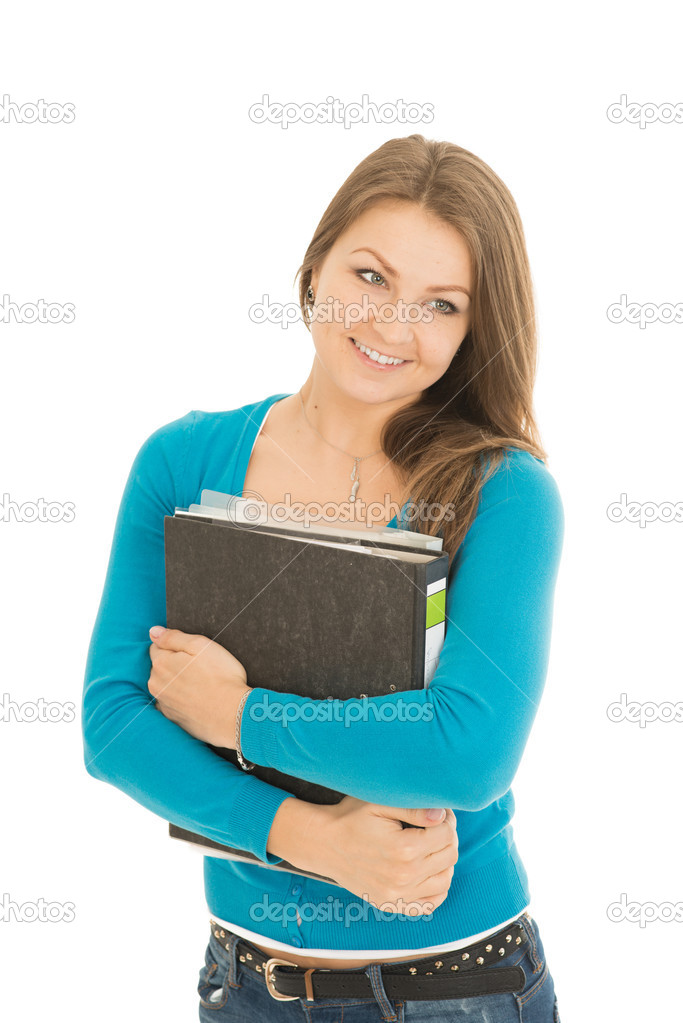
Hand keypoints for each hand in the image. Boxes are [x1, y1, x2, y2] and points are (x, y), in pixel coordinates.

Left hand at [147, 627, 249, 747]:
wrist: (231, 715)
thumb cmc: (220, 677)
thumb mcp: (200, 645)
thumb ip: (173, 637)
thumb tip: (153, 631)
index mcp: (161, 663)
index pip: (157, 646)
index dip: (176, 646)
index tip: (193, 653)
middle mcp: (156, 684)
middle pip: (160, 666)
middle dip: (174, 664)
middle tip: (199, 668)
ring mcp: (163, 703)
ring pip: (165, 685)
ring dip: (177, 682)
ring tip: (201, 684)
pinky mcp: (172, 718)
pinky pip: (172, 703)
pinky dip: (180, 699)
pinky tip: (197, 699)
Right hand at [268, 796, 457, 915]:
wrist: (324, 844)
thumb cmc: (352, 818)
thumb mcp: (380, 803)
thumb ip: (414, 808)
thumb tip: (441, 815)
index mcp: (404, 849)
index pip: (447, 834)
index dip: (447, 818)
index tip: (438, 812)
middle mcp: (404, 877)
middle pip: (449, 856)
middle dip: (448, 837)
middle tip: (435, 825)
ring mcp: (398, 895)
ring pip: (445, 880)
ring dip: (444, 861)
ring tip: (431, 845)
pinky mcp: (392, 905)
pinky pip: (430, 903)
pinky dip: (436, 886)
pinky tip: (427, 869)